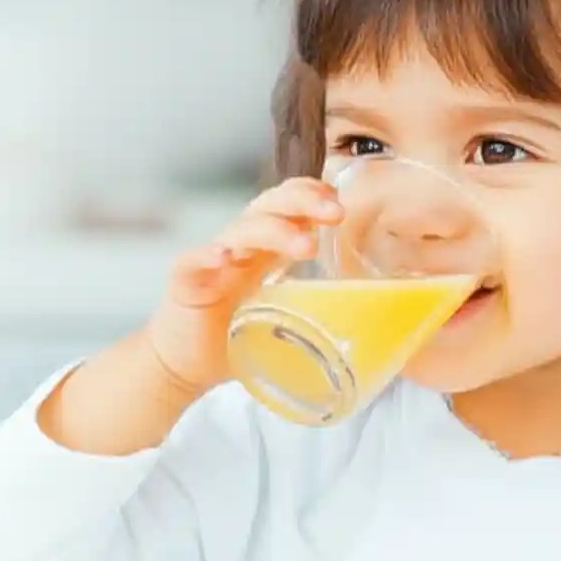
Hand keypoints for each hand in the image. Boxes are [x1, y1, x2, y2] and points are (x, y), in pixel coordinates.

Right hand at [146, 176, 343, 391]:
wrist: (185, 365)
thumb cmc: (237, 337)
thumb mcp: (286, 318)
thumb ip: (319, 309)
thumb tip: (375, 319)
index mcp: (264, 251)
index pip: (287, 206)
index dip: (311, 195)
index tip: (339, 201)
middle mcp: (238, 248)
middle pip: (268, 208)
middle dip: (303, 203)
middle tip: (335, 213)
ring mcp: (210, 264)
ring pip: (240, 232)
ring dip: (272, 231)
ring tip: (305, 244)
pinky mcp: (185, 285)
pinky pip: (192, 263)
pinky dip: (206, 257)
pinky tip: (222, 257)